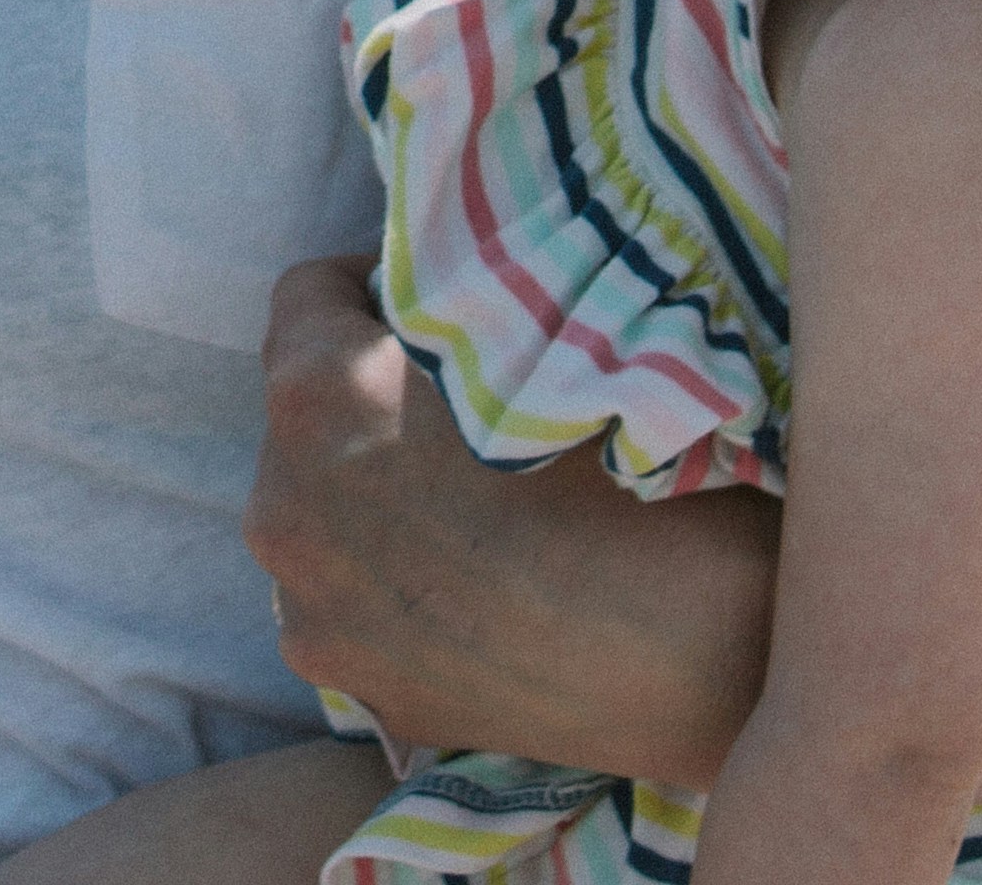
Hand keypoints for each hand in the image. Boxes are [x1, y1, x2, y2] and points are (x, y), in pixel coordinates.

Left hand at [244, 258, 774, 787]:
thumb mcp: (551, 337)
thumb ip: (469, 306)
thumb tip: (455, 293)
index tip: (438, 311)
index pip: (308, 296)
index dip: (376, 290)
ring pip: (329, 520)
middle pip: (314, 418)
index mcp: (319, 391)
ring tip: (488, 514)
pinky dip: (405, 593)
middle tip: (476, 417)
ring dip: (383, 503)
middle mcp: (282, 501)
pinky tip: (488, 595)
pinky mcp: (356, 691)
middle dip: (377, 404)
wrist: (699, 659)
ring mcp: (310, 609)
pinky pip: (360, 609)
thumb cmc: (633, 473)